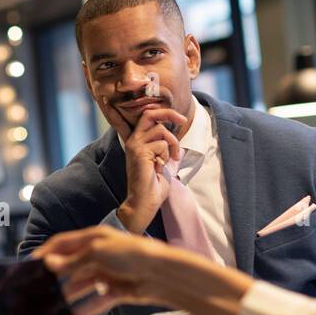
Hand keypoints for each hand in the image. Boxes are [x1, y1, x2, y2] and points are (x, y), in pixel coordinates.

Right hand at [34, 226, 252, 314]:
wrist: (163, 274)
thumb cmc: (133, 254)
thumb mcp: (98, 253)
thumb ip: (72, 261)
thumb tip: (47, 264)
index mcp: (92, 239)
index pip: (61, 244)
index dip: (45, 254)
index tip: (28, 267)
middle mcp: (97, 255)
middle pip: (69, 267)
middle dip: (54, 278)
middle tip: (35, 291)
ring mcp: (106, 274)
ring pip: (80, 286)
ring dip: (67, 296)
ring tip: (50, 308)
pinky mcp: (115, 291)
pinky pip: (95, 301)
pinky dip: (85, 308)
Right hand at [101, 100, 185, 232]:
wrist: (143, 203)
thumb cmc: (152, 188)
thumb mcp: (163, 165)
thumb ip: (166, 152)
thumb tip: (177, 144)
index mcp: (137, 143)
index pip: (142, 118)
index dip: (156, 111)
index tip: (169, 114)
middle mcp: (133, 141)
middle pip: (150, 114)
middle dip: (169, 113)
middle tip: (182, 119)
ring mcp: (135, 146)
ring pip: (161, 130)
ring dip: (172, 144)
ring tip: (171, 158)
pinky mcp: (139, 152)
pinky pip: (162, 143)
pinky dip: (167, 154)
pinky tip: (160, 166)